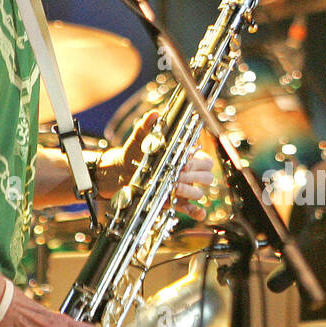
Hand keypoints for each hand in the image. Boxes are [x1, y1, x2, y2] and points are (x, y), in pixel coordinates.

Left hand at [92, 112, 214, 219]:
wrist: (119, 172)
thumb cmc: (133, 153)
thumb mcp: (139, 139)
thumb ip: (147, 126)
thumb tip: (154, 114)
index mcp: (184, 157)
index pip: (205, 160)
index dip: (196, 161)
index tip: (182, 161)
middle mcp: (187, 173)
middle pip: (207, 176)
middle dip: (194, 175)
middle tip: (178, 174)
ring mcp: (182, 188)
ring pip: (199, 192)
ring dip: (189, 190)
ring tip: (173, 187)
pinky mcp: (175, 202)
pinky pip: (191, 209)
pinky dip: (196, 211)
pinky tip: (197, 212)